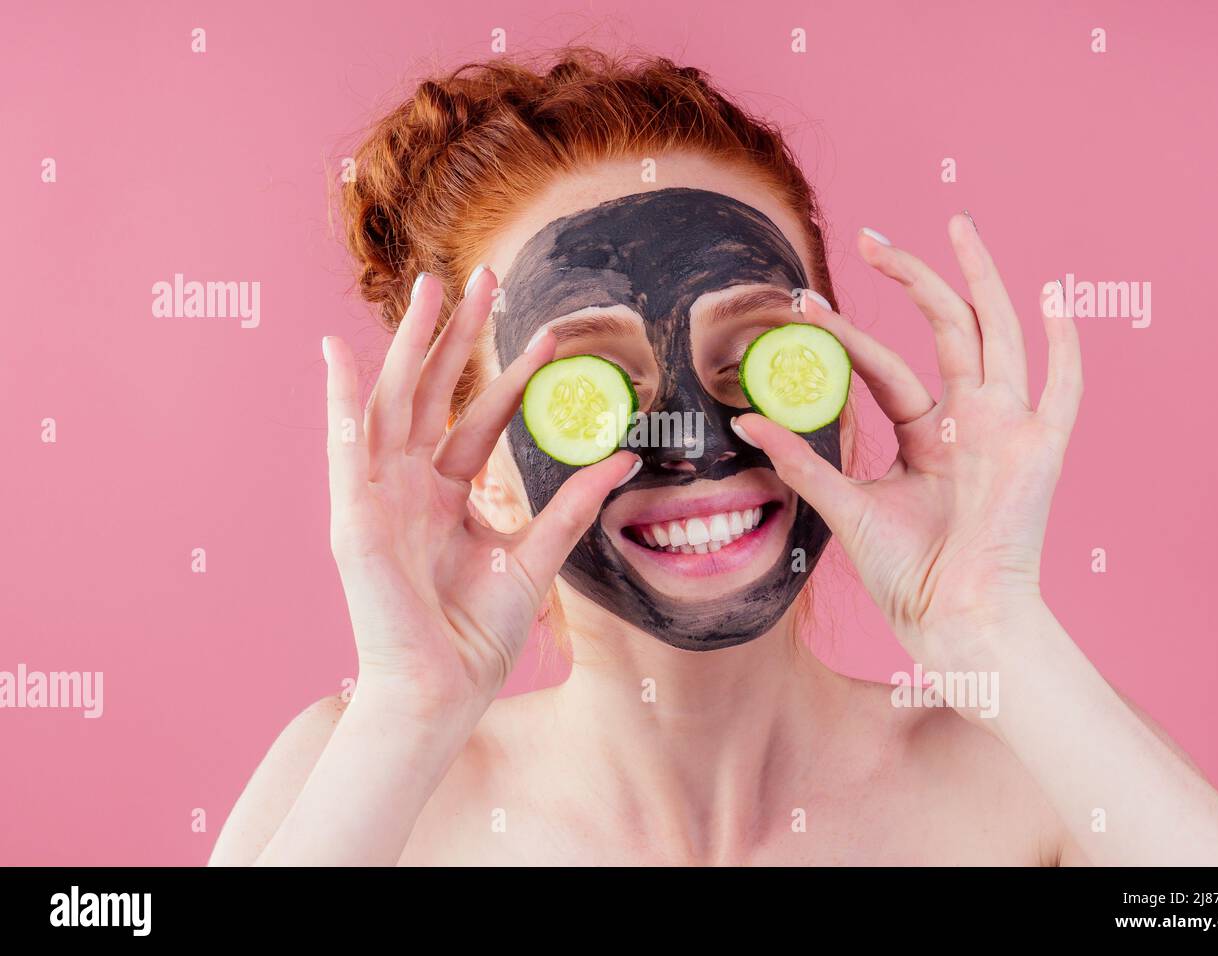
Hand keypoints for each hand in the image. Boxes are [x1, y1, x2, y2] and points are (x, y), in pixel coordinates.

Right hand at [322, 269, 638, 718]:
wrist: (442, 692)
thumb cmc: (477, 636)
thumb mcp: (534, 559)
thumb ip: (571, 506)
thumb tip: (622, 456)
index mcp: (447, 495)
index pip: (478, 417)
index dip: (508, 373)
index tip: (548, 333)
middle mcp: (409, 486)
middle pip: (431, 392)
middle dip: (456, 335)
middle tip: (483, 276)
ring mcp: (378, 497)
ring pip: (392, 403)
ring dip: (408, 345)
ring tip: (430, 288)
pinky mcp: (354, 518)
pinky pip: (344, 449)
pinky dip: (338, 400)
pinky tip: (339, 352)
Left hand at [733, 214, 1081, 672]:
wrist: (953, 621)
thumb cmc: (906, 575)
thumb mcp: (844, 505)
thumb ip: (801, 461)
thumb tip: (743, 422)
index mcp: (926, 433)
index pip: (885, 365)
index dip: (845, 332)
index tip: (803, 300)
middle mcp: (968, 420)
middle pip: (945, 327)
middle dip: (910, 277)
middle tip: (869, 236)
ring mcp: (1007, 427)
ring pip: (998, 333)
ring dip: (979, 279)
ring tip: (956, 226)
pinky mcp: (1041, 447)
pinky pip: (1064, 386)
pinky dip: (1066, 343)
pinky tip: (1056, 296)